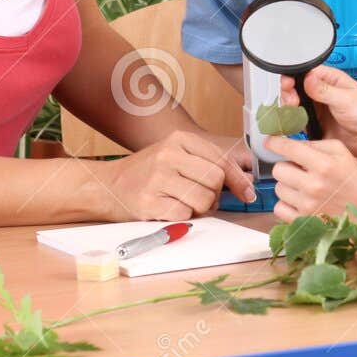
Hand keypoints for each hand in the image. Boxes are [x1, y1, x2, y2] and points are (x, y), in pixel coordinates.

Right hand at [108, 129, 254, 219]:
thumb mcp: (174, 155)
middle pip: (215, 180)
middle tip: (204, 198)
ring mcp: (157, 178)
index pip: (221, 160)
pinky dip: (183, 217)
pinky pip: (185, 214)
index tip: (248, 193)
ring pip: (204, 199)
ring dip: (201, 208)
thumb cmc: (147, 172)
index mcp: (179, 139)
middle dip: (216, 194)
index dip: (239, 180)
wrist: (107, 185)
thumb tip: (245, 184)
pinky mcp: (149, 202)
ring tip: (185, 203)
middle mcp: (168, 155)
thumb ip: (206, 163)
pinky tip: (170, 209)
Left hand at [269, 136, 356, 220]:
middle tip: (298, 170)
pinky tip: (299, 200)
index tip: (270, 142)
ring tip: (303, 186)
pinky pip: (278, 208)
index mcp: (323, 164)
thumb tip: (285, 143)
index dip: (274, 143)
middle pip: (278, 170)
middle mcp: (314, 185)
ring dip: (287, 185)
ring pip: (278, 189)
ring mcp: (308, 205)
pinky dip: (286, 203)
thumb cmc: (350, 174)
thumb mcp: (338, 150)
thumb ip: (313, 144)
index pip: (288, 149)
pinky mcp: (305, 220)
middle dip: (286, 167)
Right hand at [279, 66, 356, 157]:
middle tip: (293, 100)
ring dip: (289, 107)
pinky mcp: (315, 125)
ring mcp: (317, 109)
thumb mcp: (346, 99)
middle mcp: (320, 93)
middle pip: (295, 88)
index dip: (293, 76)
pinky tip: (293, 124)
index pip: (305, 72)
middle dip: (289, 92)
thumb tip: (307, 78)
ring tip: (293, 110)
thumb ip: (324, 90)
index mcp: (329, 80)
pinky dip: (293, 122)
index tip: (288, 83)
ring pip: (294, 105)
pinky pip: (298, 122)